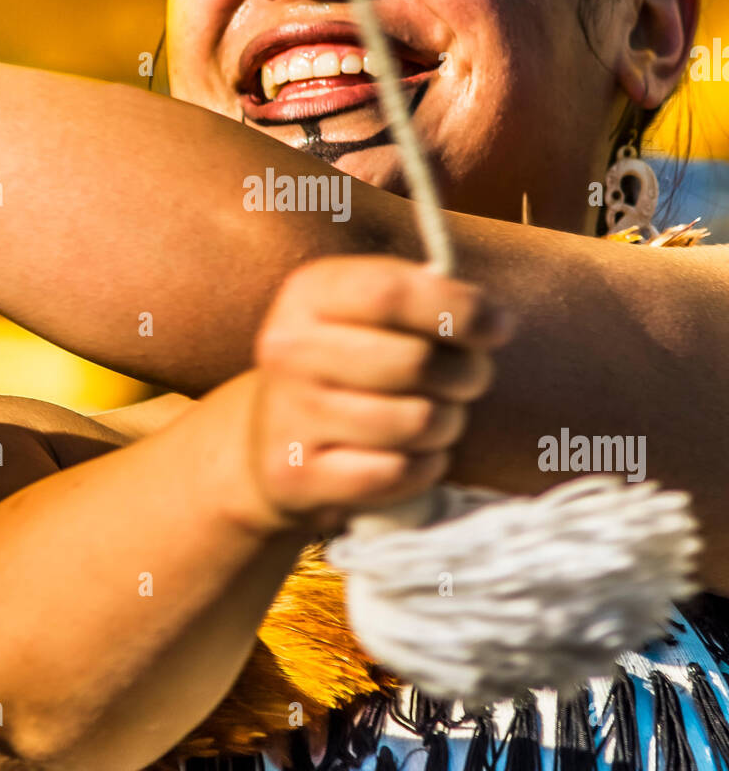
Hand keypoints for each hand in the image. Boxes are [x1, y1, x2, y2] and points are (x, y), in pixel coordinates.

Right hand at [245, 255, 514, 535]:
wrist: (274, 441)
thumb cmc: (350, 365)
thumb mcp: (369, 312)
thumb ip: (426, 300)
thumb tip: (494, 322)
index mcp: (310, 293)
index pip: (391, 294)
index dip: (459, 310)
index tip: (498, 327)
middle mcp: (288, 349)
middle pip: (414, 361)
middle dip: (466, 374)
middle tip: (467, 381)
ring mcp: (288, 415)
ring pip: (416, 422)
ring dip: (447, 424)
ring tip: (436, 418)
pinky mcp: (296, 476)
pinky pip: (397, 473)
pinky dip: (424, 467)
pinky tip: (414, 455)